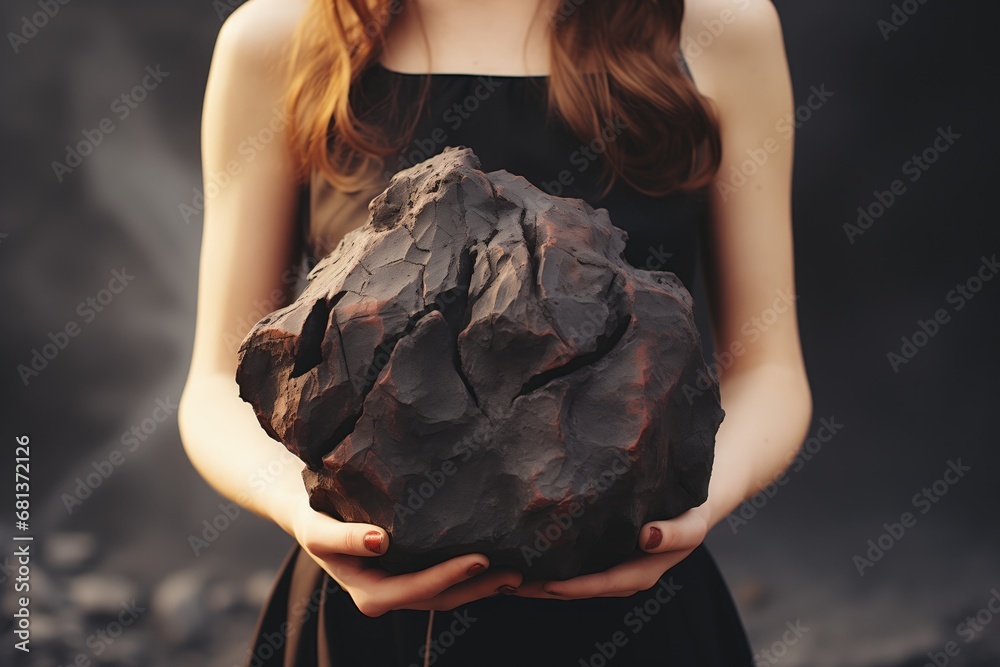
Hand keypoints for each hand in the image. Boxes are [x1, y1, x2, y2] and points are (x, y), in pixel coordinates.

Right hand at [290, 501, 522, 616]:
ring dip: (482, 586)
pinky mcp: (411, 575)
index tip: (482, 559)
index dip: (451, 576)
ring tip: (518, 573)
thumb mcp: (320, 530)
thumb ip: (347, 538)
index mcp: (370, 594)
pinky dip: (471, 576)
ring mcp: (403, 589)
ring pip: (449, 594)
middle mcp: (390, 596)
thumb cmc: (313, 520)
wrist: (308, 517)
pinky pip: (446, 581)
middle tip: (517, 573)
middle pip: (443, 598)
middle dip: (480, 588)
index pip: (419, 589)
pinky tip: (498, 562)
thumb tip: (381, 541)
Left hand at [513, 504, 709, 598]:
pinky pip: (569, 563)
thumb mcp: (690, 524)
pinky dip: (545, 563)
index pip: (601, 584)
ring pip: (567, 578)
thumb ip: (673, 533)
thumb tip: (648, 537)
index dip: (574, 587)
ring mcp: (607, 566)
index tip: (546, 585)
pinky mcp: (597, 552)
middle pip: (576, 587)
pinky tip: (520, 554)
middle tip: (506, 582)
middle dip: (542, 588)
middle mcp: (618, 575)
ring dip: (536, 579)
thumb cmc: (691, 514)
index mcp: (639, 573)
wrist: (692, 506)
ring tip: (502, 573)